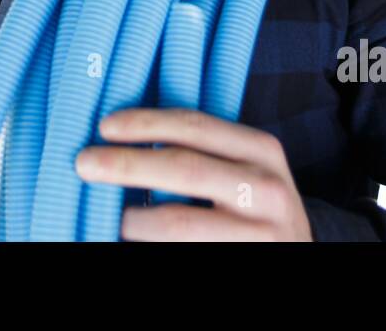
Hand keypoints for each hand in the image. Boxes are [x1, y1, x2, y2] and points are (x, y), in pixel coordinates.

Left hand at [74, 107, 314, 240]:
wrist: (300, 254)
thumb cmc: (257, 205)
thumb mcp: (246, 168)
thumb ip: (203, 151)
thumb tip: (125, 135)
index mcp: (262, 150)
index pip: (195, 126)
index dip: (146, 123)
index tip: (105, 126)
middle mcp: (266, 189)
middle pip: (184, 168)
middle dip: (127, 163)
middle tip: (85, 163)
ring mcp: (260, 233)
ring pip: (180, 221)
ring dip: (135, 219)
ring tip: (113, 218)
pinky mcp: (248, 262)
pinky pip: (186, 250)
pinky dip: (152, 244)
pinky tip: (135, 238)